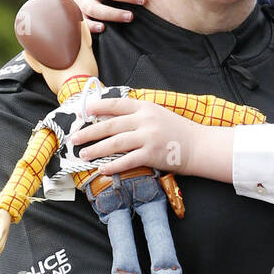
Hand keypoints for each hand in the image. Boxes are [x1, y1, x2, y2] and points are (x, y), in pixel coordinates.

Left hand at [0, 208, 11, 257]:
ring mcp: (5, 235)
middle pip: (2, 243)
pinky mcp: (4, 236)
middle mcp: (5, 233)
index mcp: (4, 228)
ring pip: (2, 245)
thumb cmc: (2, 214)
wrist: (9, 213)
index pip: (0, 236)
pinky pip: (2, 244)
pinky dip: (0, 249)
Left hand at [74, 89, 198, 175]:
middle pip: (109, 125)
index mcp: (145, 107)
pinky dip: (113, 165)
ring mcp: (148, 137)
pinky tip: (102, 169)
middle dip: (89, 132)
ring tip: (83, 155)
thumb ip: (136, 115)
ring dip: (96, 150)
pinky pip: (127, 160)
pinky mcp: (151, 154)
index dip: (96, 107)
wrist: (199, 146)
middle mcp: (144, 120)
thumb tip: (110, 118)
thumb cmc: (177, 132)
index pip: (115, 104)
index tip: (82, 112)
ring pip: (114, 143)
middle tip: (74, 139)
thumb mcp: (157, 115)